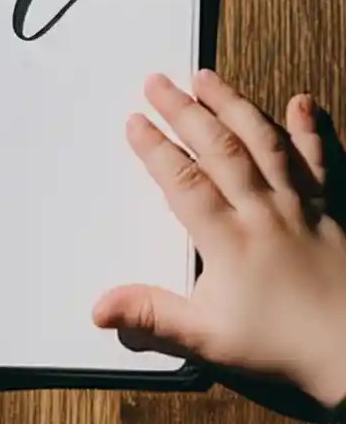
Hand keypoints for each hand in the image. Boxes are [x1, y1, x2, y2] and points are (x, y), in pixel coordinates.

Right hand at [93, 70, 345, 407]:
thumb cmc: (282, 346)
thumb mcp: (206, 339)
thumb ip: (152, 317)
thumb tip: (100, 308)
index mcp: (228, 240)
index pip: (184, 181)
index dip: (156, 148)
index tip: (135, 121)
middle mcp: (263, 212)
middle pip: (219, 148)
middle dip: (185, 111)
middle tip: (158, 81)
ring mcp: (300, 206)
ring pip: (263, 142)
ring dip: (233, 105)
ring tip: (207, 78)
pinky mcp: (331, 209)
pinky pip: (320, 159)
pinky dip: (309, 128)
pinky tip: (299, 102)